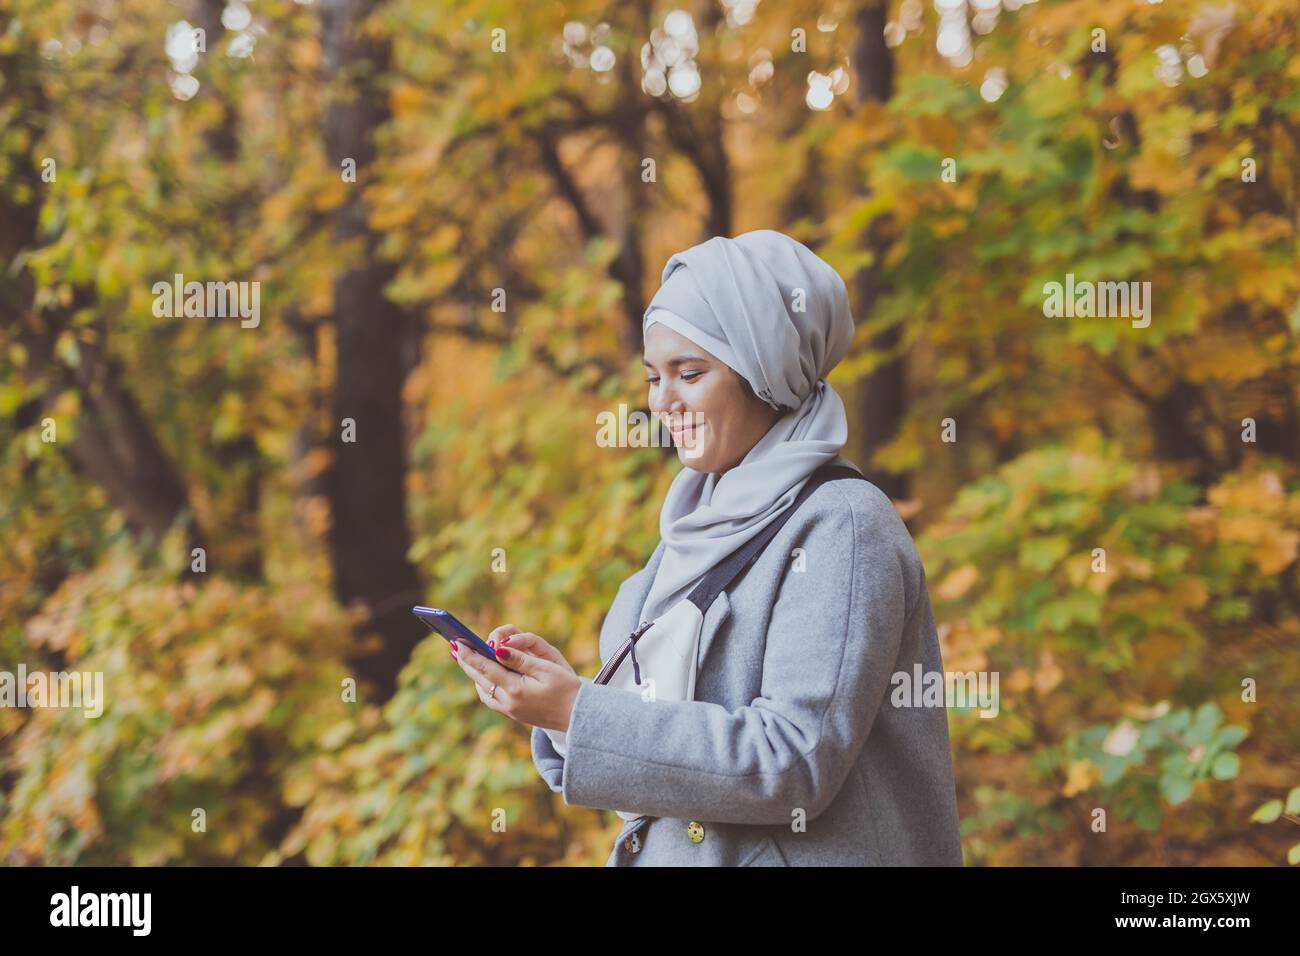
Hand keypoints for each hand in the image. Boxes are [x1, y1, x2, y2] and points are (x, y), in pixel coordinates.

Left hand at [450, 625, 580, 732]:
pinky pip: (491, 699)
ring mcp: (510, 711)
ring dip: (475, 674)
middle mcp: (508, 703)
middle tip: (455, 648)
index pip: (485, 668)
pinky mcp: (514, 715)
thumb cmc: (567, 689)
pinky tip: (485, 676)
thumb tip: (497, 648)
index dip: (470, 654)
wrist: (579, 717)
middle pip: (480, 679)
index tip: (457, 642)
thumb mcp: (546, 668)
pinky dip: (484, 685)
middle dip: (467, 663)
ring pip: (483, 691)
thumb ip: (519, 658)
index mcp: (515, 690)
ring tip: (468, 659)